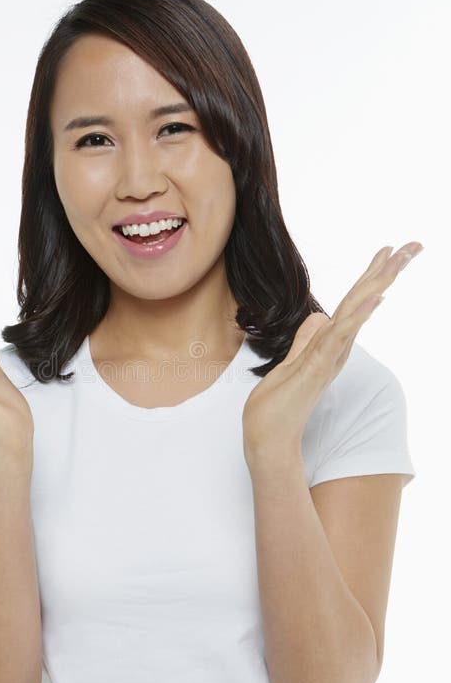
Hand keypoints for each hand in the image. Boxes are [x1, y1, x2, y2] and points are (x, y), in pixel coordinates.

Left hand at [242, 241, 422, 466]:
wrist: (268, 437)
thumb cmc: (280, 404)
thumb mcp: (293, 361)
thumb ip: (307, 339)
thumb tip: (319, 317)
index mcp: (333, 344)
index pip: (356, 303)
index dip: (373, 276)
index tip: (389, 250)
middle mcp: (338, 348)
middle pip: (365, 302)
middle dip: (388, 272)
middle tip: (414, 245)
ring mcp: (330, 357)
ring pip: (358, 313)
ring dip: (378, 285)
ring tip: (399, 259)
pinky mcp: (318, 367)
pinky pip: (340, 337)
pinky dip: (358, 317)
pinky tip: (375, 299)